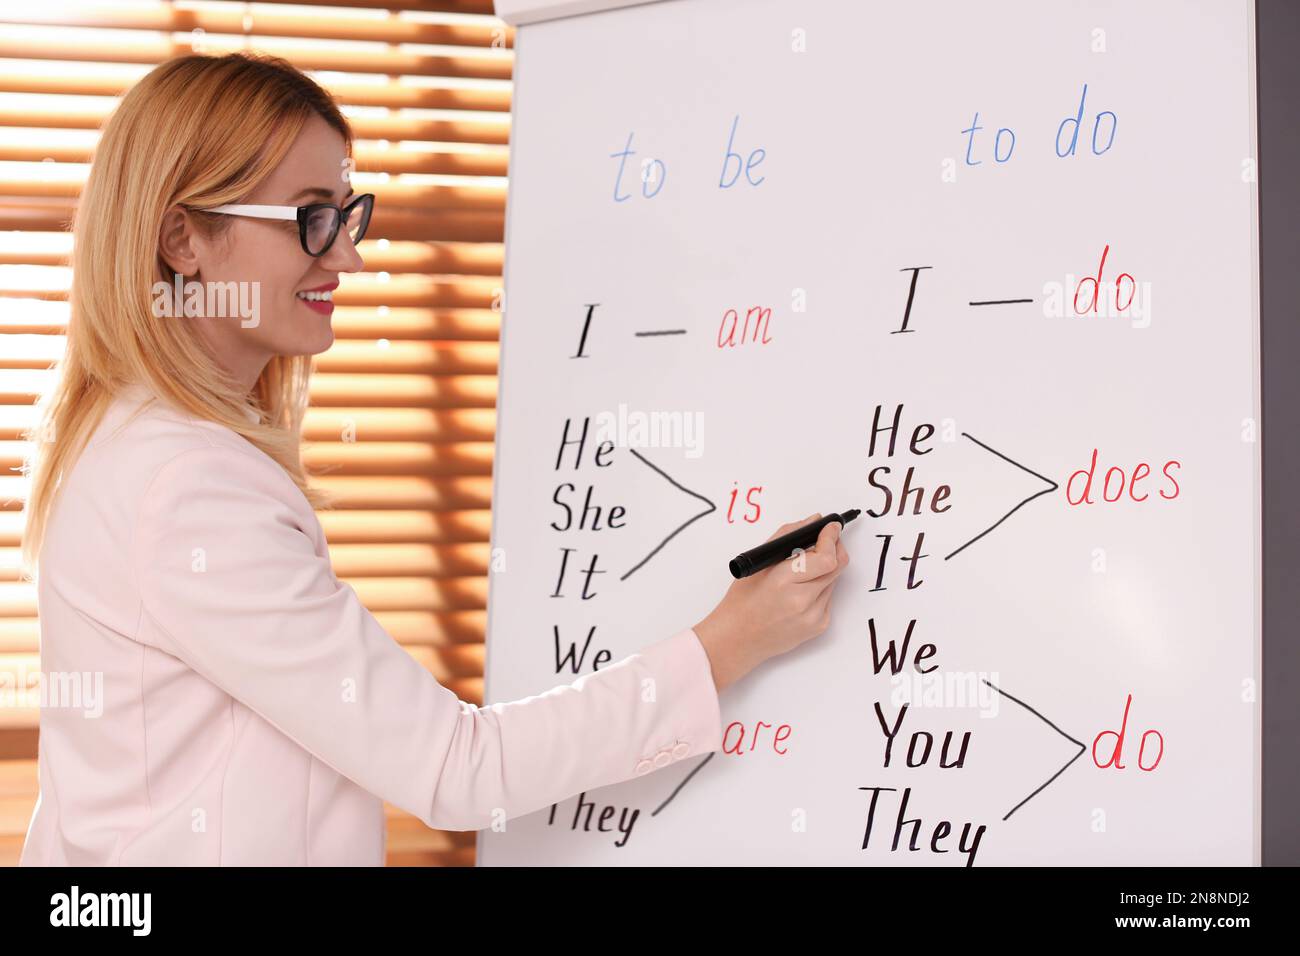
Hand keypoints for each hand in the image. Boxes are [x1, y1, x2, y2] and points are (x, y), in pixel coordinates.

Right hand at [693, 513, 849, 692]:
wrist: (737, 639)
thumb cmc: (743, 601)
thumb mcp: (758, 563)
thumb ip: (787, 537)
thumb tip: (813, 521)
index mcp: (783, 581)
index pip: (825, 558)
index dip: (832, 539)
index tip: (832, 527)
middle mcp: (802, 601)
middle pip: (837, 567)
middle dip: (834, 549)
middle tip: (825, 541)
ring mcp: (813, 616)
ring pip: (833, 580)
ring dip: (824, 570)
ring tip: (801, 574)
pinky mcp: (819, 626)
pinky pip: (828, 598)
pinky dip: (819, 589)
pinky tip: (800, 594)